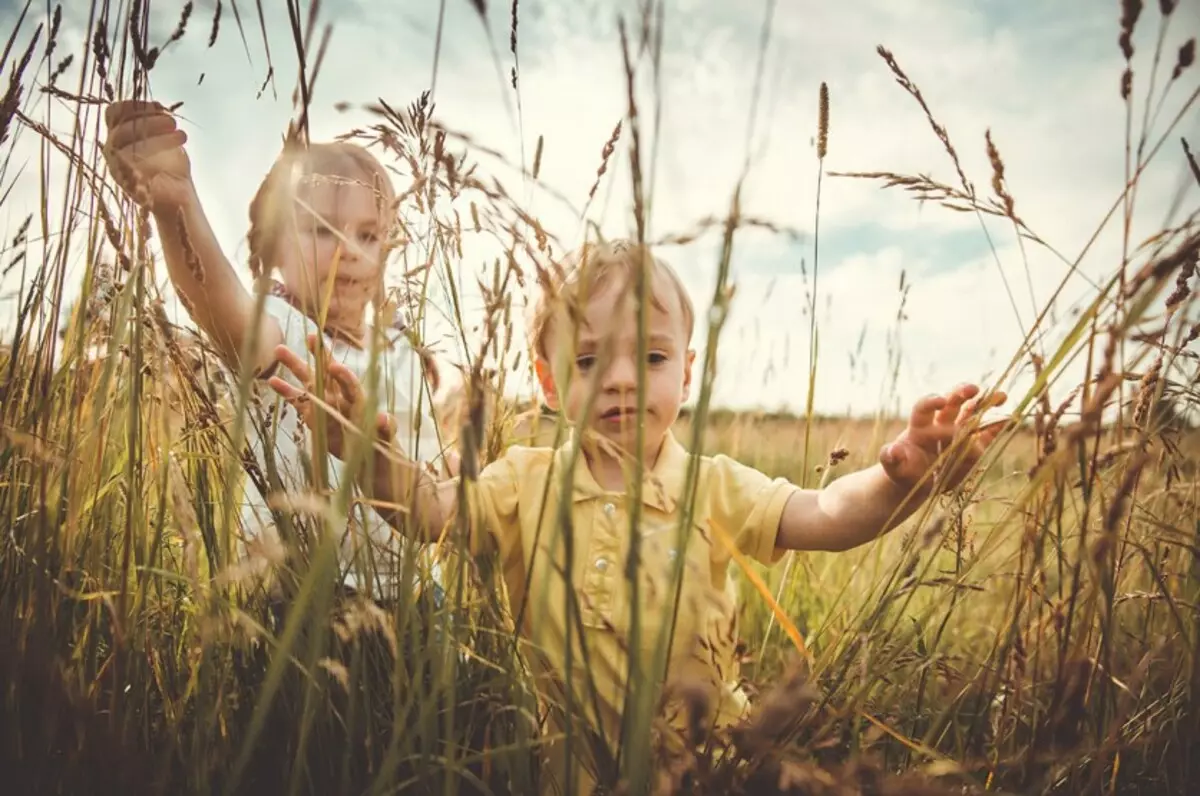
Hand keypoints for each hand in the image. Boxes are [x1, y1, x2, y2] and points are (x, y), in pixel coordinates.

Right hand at [102, 100, 194, 211]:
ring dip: (158, 137)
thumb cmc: (170, 164)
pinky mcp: (129, 184)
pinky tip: (179, 153)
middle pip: (122, 129)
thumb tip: (160, 108)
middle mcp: (112, 150)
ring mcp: (118, 168)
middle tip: (172, 122)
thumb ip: (159, 122)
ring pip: (128, 146)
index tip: (158, 106)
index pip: (113, 114)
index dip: (134, 106)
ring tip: (180, 136)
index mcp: (117, 135)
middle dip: (149, 121)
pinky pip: (137, 166)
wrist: (177, 196)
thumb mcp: (165, 137)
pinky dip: (161, 157)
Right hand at [267, 334, 396, 461]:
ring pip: (307, 379)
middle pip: (328, 372)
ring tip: (278, 350)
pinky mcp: (312, 414)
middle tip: (310, 337)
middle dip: (319, 355)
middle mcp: (339, 395)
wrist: (366, 450)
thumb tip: (384, 418)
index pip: (350, 383)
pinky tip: (271, 380)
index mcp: (357, 398)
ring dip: (294, 365)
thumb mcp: (386, 434)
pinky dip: (285, 391)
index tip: (334, 366)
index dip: (343, 375)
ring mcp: (323, 402)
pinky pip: (297, 400)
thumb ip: (386, 425)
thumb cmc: (380, 438)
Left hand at [879, 384, 1007, 493]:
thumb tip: (891, 451)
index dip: (932, 401)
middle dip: (961, 393)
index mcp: (920, 426)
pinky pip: (988, 434)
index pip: (925, 408)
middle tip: (973, 388)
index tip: (941, 400)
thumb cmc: (902, 470)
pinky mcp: (973, 447)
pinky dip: (999, 426)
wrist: (916, 481)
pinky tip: (1012, 419)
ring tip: (1001, 395)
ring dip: (985, 403)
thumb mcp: (894, 466)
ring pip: (972, 413)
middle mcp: (940, 424)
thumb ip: (891, 458)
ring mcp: (958, 434)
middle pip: (952, 403)